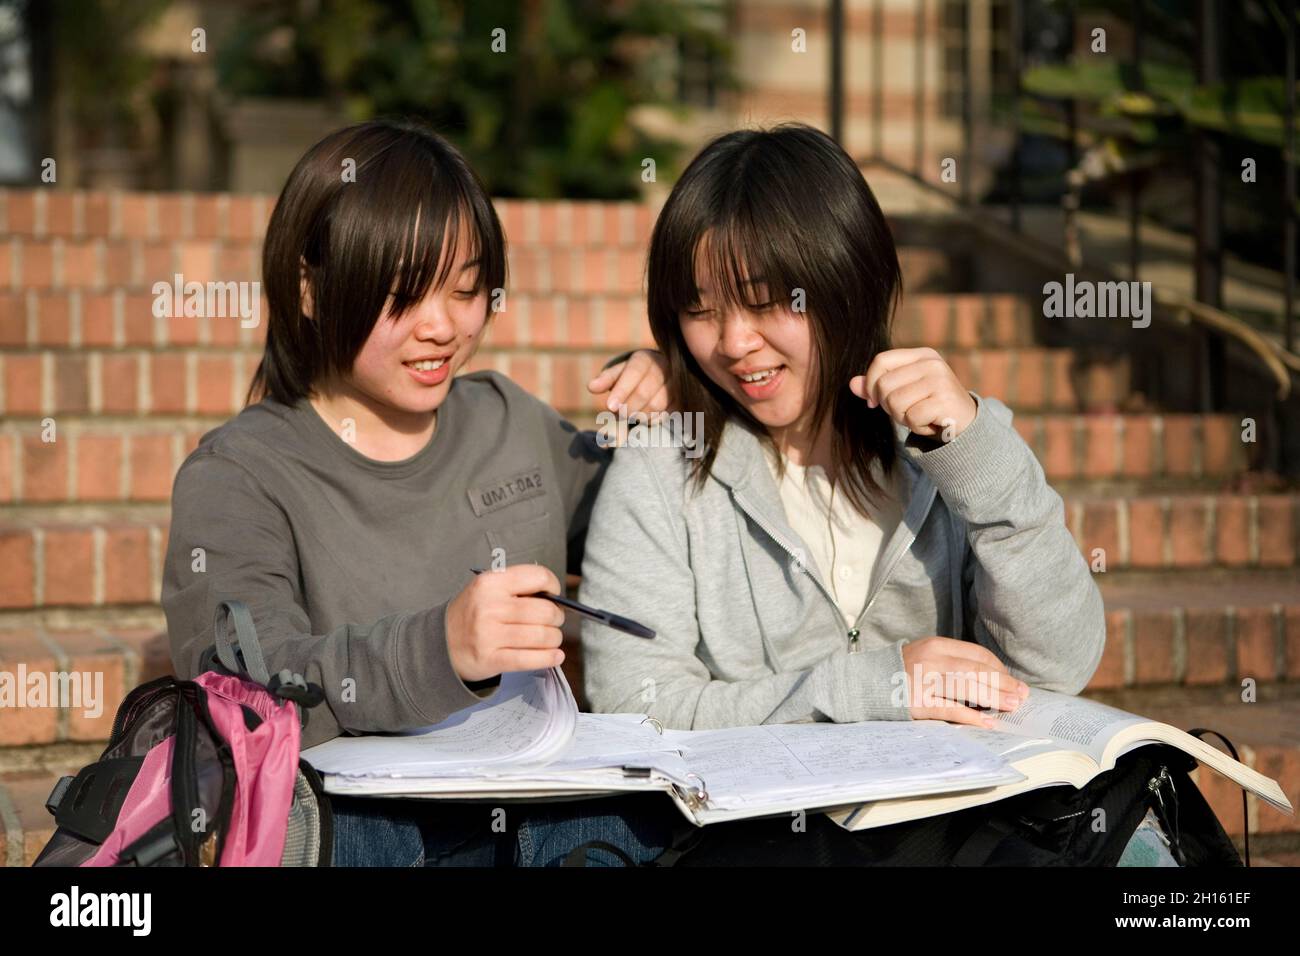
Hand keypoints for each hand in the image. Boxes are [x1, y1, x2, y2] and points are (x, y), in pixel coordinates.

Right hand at [446, 564, 565, 681]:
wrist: (440, 643)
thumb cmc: (472, 614)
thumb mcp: (487, 589)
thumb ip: (518, 587)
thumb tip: (555, 596)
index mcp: (490, 582)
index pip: (537, 577)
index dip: (552, 585)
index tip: (554, 594)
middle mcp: (489, 606)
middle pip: (545, 611)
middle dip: (557, 617)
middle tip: (554, 620)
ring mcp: (488, 634)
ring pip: (542, 636)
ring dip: (554, 639)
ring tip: (551, 638)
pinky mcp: (490, 659)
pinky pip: (530, 659)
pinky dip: (549, 658)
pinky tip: (555, 656)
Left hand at [587, 349, 670, 415]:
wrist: (658, 377)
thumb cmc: (632, 376)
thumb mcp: (618, 373)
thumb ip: (606, 379)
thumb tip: (591, 386)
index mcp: (645, 358)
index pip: (634, 373)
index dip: (621, 390)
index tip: (610, 407)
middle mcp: (664, 367)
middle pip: (645, 392)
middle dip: (628, 407)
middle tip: (619, 414)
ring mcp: (676, 383)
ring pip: (657, 405)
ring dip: (639, 415)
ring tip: (631, 415)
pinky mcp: (682, 399)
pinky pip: (667, 414)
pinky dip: (653, 419)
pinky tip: (645, 417)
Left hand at [850, 347, 976, 440]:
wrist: (966, 425)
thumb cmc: (930, 406)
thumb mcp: (904, 391)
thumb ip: (877, 387)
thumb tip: (852, 384)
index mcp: (921, 355)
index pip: (881, 361)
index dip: (871, 383)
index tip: (874, 402)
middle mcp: (931, 363)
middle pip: (884, 385)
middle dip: (888, 406)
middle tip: (907, 412)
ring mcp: (940, 380)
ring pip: (895, 403)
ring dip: (903, 418)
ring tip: (920, 416)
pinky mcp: (944, 400)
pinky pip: (911, 418)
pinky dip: (917, 427)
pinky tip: (931, 423)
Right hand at [900, 636, 1029, 726]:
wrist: (866, 683)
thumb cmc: (902, 671)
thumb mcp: (927, 656)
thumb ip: (954, 663)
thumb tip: (991, 680)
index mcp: (936, 645)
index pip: (977, 655)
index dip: (999, 669)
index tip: (1011, 682)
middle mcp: (931, 660)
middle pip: (976, 670)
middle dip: (1003, 684)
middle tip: (1022, 695)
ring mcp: (923, 682)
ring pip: (966, 688)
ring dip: (994, 697)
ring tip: (1012, 706)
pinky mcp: (917, 703)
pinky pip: (949, 709)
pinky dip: (971, 716)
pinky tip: (987, 722)